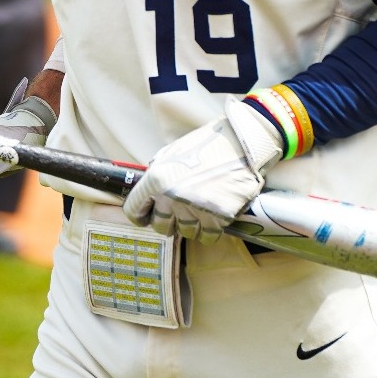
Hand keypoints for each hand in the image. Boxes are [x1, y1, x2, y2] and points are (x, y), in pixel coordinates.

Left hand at [121, 100, 285, 242]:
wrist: (242, 142)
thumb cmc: (207, 144)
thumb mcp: (172, 153)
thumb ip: (158, 174)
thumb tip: (150, 193)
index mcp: (157, 179)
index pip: (134, 210)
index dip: (140, 216)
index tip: (146, 217)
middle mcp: (173, 197)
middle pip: (161, 227)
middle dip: (169, 222)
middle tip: (179, 213)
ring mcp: (196, 209)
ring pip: (186, 233)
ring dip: (191, 225)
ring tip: (200, 212)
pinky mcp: (219, 217)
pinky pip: (208, 235)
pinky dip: (210, 229)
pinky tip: (214, 216)